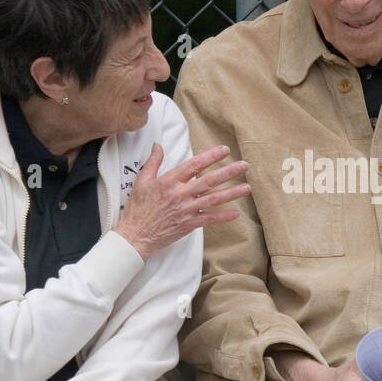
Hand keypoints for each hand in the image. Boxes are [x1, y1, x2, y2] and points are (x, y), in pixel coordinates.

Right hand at [115, 143, 249, 258]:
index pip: (194, 165)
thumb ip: (153, 162)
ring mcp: (186, 210)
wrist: (135, 234)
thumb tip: (158, 145)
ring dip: (232, 193)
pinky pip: (209, 219)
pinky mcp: (188, 224)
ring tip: (247, 187)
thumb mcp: (142, 181)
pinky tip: (236, 213)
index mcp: (169, 181)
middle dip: (228, 172)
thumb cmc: (138, 209)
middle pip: (209, 180)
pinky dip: (223, 216)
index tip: (224, 150)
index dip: (211, 156)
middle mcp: (180, 194)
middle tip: (244, 165)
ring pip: (213, 199)